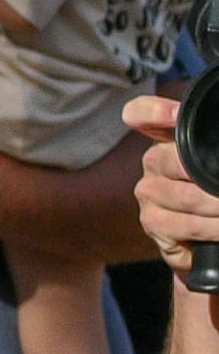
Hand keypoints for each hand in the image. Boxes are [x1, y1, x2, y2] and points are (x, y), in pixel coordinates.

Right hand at [130, 93, 218, 268]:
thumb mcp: (213, 169)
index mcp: (168, 141)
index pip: (141, 115)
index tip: (175, 115)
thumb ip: (214, 152)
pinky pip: (187, 224)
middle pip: (173, 159)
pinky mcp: (152, 223)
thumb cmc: (215, 197)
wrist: (209, 242)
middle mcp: (153, 162)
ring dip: (217, 208)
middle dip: (211, 180)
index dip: (154, 112)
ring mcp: (149, 193)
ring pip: (186, 196)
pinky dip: (213, 229)